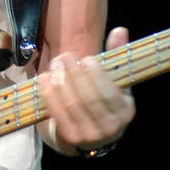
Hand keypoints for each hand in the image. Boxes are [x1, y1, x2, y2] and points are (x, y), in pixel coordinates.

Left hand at [41, 26, 135, 153]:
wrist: (92, 136)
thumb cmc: (105, 101)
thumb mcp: (116, 82)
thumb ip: (117, 56)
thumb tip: (120, 30)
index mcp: (124, 112)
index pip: (109, 94)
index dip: (97, 76)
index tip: (87, 58)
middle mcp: (110, 128)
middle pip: (89, 99)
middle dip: (75, 75)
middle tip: (64, 56)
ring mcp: (89, 135)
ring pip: (72, 106)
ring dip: (60, 82)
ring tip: (54, 64)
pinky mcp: (70, 138)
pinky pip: (57, 113)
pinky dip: (49, 95)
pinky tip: (44, 79)